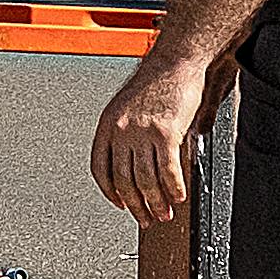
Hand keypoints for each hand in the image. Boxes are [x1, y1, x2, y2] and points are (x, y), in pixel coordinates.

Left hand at [90, 43, 219, 228]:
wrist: (176, 59)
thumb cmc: (157, 80)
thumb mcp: (130, 106)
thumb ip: (129, 134)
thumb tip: (138, 165)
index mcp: (108, 123)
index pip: (100, 168)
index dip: (109, 191)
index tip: (120, 204)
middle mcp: (121, 129)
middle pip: (123, 180)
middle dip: (136, 205)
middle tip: (147, 218)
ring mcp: (142, 132)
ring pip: (145, 181)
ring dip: (156, 203)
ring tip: (165, 213)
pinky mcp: (165, 133)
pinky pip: (168, 171)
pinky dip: (174, 189)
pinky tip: (179, 196)